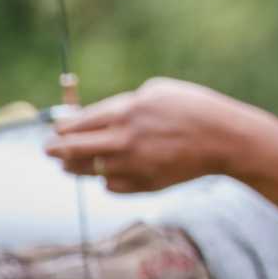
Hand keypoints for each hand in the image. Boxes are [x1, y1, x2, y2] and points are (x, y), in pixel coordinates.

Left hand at [45, 77, 277, 192]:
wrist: (228, 140)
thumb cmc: (194, 109)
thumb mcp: (156, 92)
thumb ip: (119, 104)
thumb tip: (90, 116)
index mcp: (124, 113)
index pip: (73, 126)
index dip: (60, 130)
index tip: (57, 131)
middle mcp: (123, 142)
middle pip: (70, 151)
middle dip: (55, 150)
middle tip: (49, 150)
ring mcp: (133, 166)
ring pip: (87, 172)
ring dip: (76, 167)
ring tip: (72, 164)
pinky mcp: (145, 185)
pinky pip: (111, 186)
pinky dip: (109, 179)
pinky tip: (117, 170)